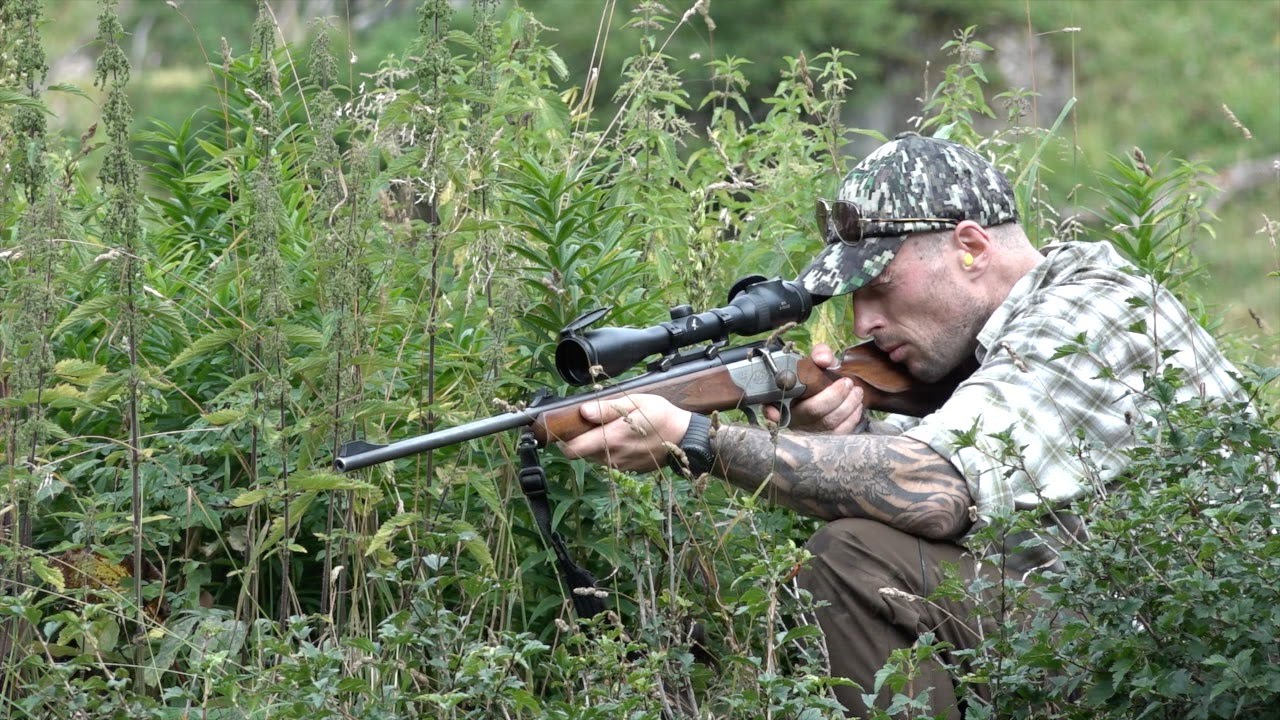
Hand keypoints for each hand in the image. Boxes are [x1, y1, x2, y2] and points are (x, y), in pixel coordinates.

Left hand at [558, 394, 691, 471]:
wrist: (684, 438)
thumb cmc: (661, 415)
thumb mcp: (636, 402)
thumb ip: (607, 408)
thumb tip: (583, 412)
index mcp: (612, 438)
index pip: (572, 449)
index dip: (563, 439)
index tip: (566, 427)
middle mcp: (612, 456)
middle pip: (580, 453)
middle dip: (578, 439)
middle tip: (588, 423)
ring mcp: (619, 465)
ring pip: (592, 457)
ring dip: (593, 445)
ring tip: (607, 428)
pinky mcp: (626, 470)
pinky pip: (607, 461)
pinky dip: (606, 451)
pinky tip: (620, 438)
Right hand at [764, 343, 867, 433]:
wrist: (826, 389)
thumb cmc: (816, 377)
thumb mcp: (816, 361)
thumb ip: (819, 354)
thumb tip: (824, 359)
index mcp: (784, 400)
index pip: (774, 408)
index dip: (771, 412)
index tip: (774, 412)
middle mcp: (794, 419)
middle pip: (812, 412)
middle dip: (834, 396)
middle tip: (847, 383)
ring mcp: (809, 431)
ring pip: (828, 424)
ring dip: (847, 406)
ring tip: (856, 391)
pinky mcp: (825, 438)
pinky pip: (839, 433)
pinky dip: (851, 418)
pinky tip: (856, 405)